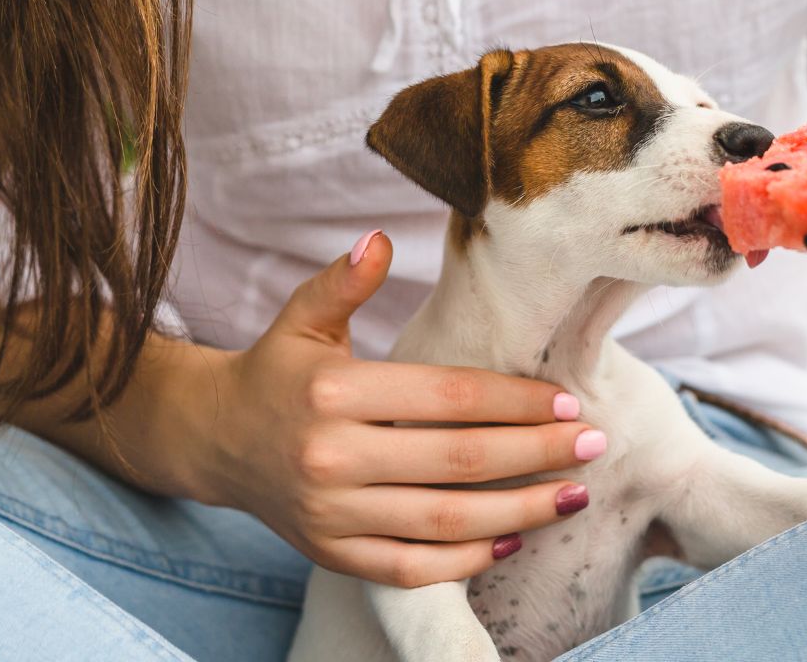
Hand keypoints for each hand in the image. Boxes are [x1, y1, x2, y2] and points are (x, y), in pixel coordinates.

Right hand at [187, 231, 600, 587]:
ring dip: (519, 512)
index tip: (568, 402)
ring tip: (572, 495)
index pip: (447, 398)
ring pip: (443, 522)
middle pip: (456, 461)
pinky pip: (410, 568)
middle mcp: (329, 456)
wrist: (213, 440)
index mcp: (333, 392)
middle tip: (593, 444)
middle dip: (536, 453)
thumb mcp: (302, 318)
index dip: (514, 401)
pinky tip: (512, 538)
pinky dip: (465, 560)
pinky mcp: (331, 553)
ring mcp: (330, 513)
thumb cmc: (277, 371)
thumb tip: (379, 238)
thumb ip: (343, 282)